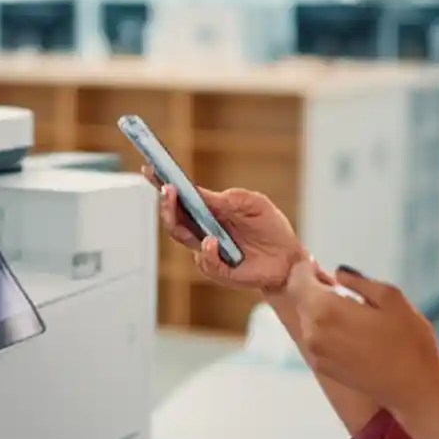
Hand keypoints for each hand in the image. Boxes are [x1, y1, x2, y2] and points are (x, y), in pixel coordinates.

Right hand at [141, 166, 307, 292]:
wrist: (289, 257)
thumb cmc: (269, 227)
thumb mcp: (253, 203)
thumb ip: (228, 199)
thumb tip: (201, 194)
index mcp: (209, 210)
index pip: (180, 197)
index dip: (162, 183)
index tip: (149, 168)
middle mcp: (203, 230)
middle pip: (173, 218)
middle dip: (166, 203)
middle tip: (167, 188)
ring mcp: (208, 250)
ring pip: (181, 237)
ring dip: (176, 221)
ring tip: (178, 202)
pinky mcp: (219, 270)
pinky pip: (206, 261)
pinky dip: (207, 251)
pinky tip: (212, 241)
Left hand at [284, 263, 438, 415]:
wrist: (414, 389)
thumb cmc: (409, 340)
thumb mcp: (391, 297)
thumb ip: (358, 281)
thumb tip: (338, 273)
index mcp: (325, 310)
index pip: (297, 280)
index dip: (305, 269)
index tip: (317, 264)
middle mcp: (312, 332)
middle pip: (301, 300)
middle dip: (314, 288)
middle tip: (337, 285)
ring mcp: (315, 353)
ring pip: (308, 320)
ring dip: (320, 309)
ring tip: (347, 308)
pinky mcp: (323, 368)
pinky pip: (316, 339)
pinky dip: (325, 329)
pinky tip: (350, 331)